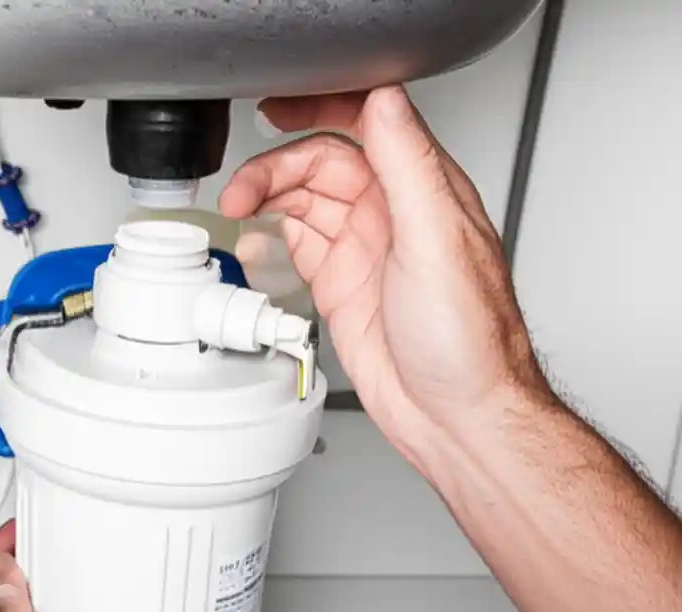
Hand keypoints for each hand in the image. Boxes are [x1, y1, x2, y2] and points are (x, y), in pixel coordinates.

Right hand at [221, 86, 548, 467]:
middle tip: (242, 188)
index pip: (368, 123)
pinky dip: (270, 233)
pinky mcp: (343, 285)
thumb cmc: (469, 341)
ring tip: (237, 207)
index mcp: (423, 191)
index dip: (321, 105)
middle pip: (323, 162)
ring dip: (267, 196)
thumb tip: (386, 100)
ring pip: (305, 200)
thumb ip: (409, 165)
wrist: (457, 417)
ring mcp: (365, 250)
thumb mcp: (437, 240)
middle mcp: (393, 215)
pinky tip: (253, 235)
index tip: (278, 106)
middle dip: (276, 165)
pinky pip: (299, 243)